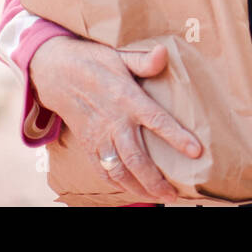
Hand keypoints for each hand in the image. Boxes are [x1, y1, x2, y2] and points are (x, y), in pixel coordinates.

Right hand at [30, 37, 201, 203]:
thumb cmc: (94, 63)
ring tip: (158, 198)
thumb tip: (164, 52)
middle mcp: (114, 122)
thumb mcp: (120, 56)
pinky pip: (102, 170)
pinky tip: (133, 190)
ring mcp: (99, 136)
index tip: (196, 152)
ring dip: (139, 187)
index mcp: (127, 99)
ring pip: (119, 170)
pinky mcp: (87, 144)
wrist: (55, 72)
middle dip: (156, 180)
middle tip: (174, 195)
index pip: (157, 121)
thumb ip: (144, 61)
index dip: (177, 137)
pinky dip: (117, 184)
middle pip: (137, 158)